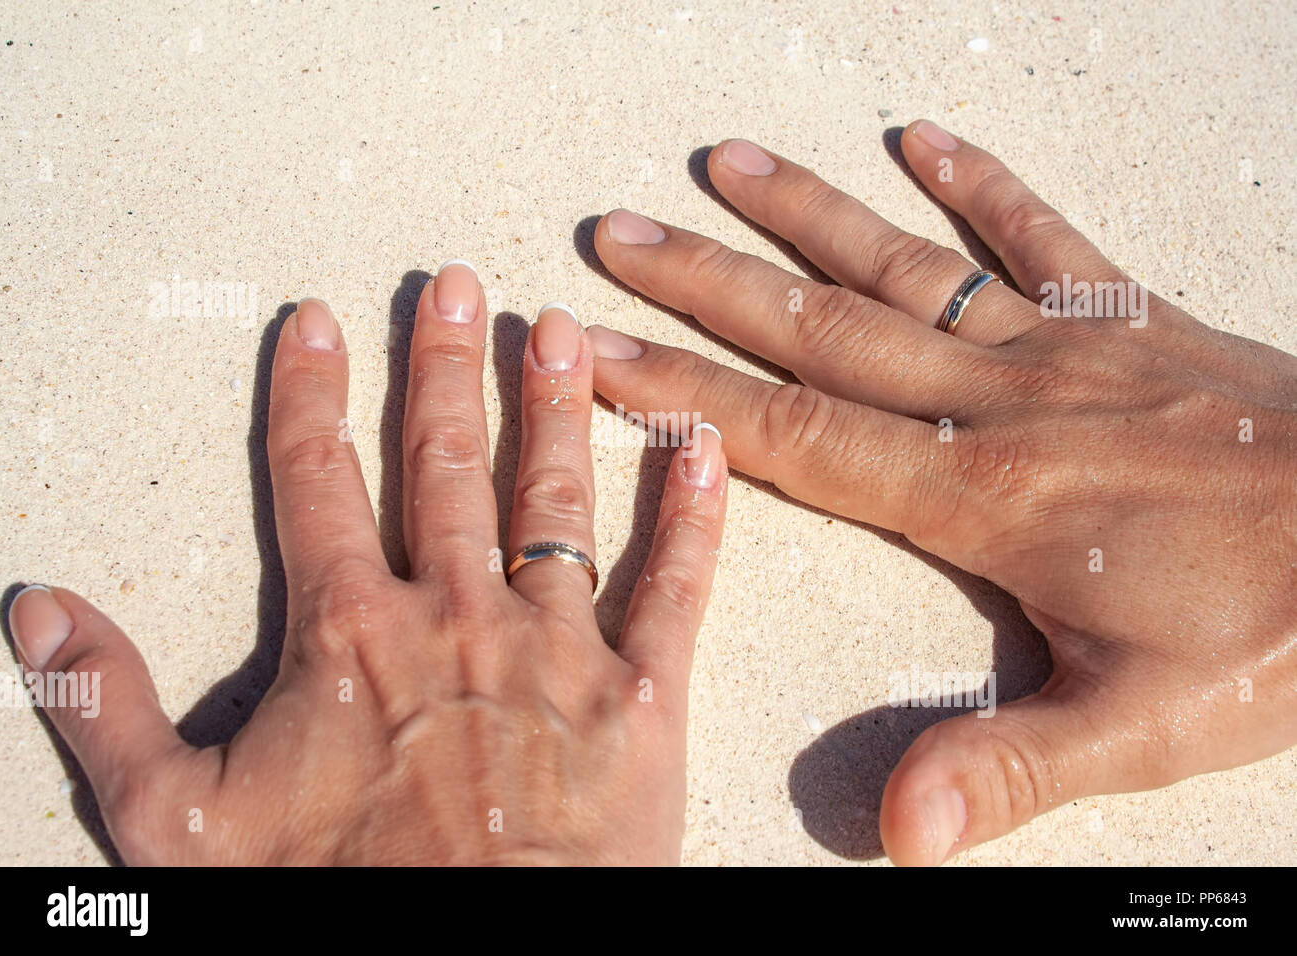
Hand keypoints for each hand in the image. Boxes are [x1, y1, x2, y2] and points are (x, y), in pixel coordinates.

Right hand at [8, 268, 727, 863]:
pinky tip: (704, 446)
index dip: (311, 395)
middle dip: (443, 368)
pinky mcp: (641, 697)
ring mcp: (556, 648)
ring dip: (555, 407)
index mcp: (351, 633)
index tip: (316, 322)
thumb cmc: (336, 903)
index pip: (318, 481)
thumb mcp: (181, 826)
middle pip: (444, 463)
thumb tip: (38, 615)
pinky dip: (695, 516)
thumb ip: (112, 712)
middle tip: (455, 286)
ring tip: (558, 332)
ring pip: (555, 498)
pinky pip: (676, 588)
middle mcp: (457, 613)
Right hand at [583, 125, 1296, 864]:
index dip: (683, 391)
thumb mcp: (1145, 728)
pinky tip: (923, 143)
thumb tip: (900, 830)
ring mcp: (1063, 347)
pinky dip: (977, 186)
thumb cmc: (1288, 626)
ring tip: (725, 166)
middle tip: (617, 240)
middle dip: (706, 286)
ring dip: (806, 215)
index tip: (599, 350)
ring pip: (904, 267)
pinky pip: (1038, 236)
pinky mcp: (1130, 321)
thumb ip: (1009, 767)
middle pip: (821, 331)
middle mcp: (1001, 401)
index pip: (793, 435)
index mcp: (981, 495)